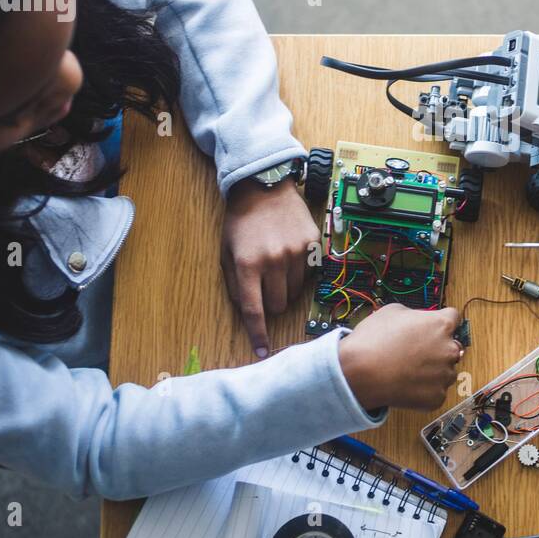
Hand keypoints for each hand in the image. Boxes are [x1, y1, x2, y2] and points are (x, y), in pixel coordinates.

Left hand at [221, 180, 319, 356]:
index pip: (254, 310)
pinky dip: (298, 272)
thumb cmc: (241, 222)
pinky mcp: (312, 244)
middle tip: (265, 286)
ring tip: (276, 265)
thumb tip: (249, 312)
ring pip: (295, 292)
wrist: (264, 186)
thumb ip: (235, 284)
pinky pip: (308, 274)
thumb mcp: (226, 252)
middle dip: (271, 303)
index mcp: (247, 264)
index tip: (262, 351)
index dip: (258, 334)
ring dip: (285, 288)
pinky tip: (289, 255)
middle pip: (279, 305)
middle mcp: (274, 260)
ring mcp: (296, 252)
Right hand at [337, 304, 462, 410]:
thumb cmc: (373, 341)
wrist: (359, 373)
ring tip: (408, 369)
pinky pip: (436, 391)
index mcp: (441, 325)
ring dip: (434, 370)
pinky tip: (407, 383)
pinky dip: (425, 389)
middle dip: (439, 348)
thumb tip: (418, 321)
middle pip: (452, 346)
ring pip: (446, 371)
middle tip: (416, 352)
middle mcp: (449, 349)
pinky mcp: (437, 397)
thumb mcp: (393, 311)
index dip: (441, 321)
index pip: (454, 318)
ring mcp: (444, 375)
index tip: (433, 327)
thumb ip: (415, 314)